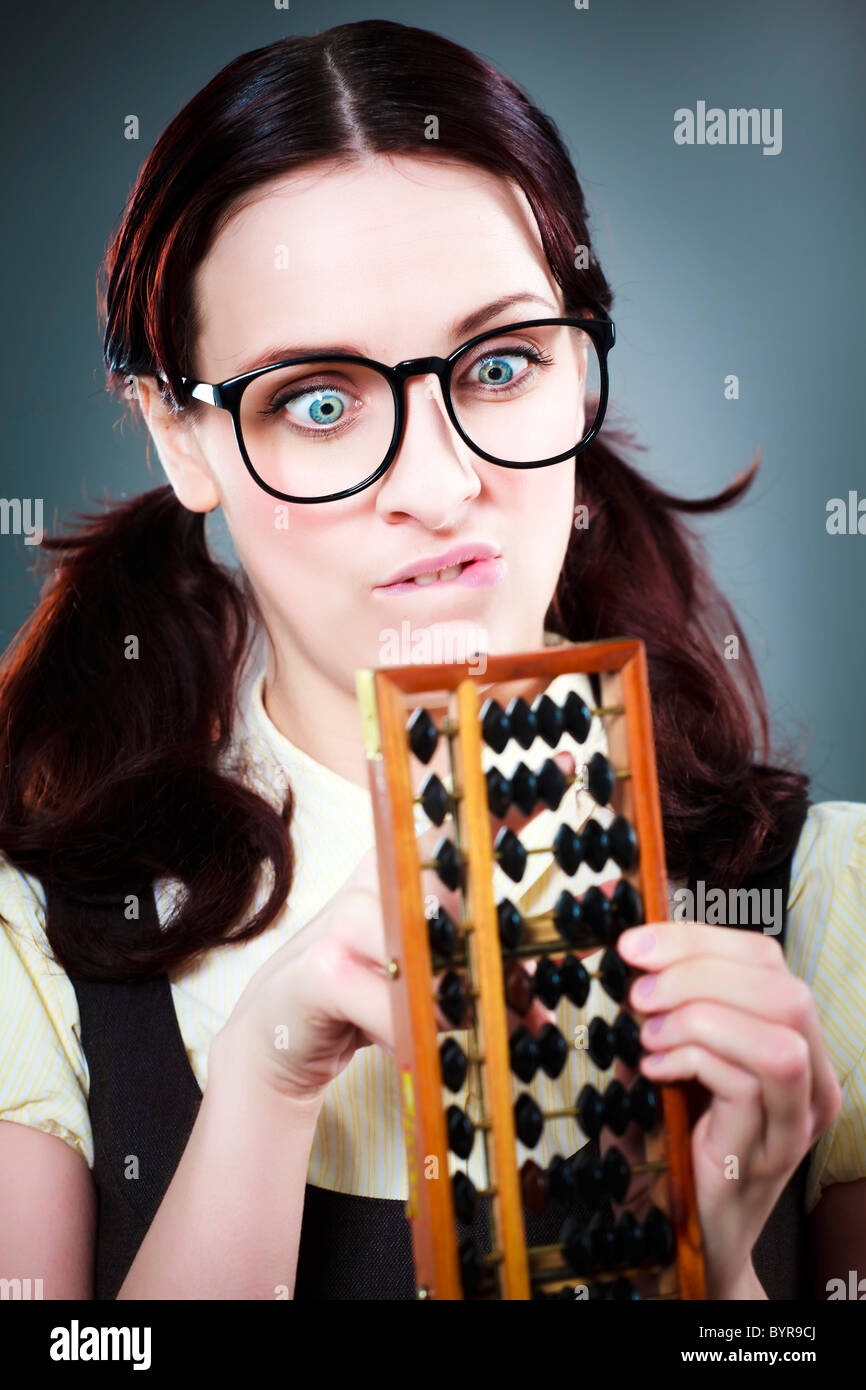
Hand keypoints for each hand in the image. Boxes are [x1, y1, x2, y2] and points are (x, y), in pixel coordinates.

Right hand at [212, 751, 572, 1105]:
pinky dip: (420, 1030)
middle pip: (456, 886)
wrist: (276, 1030)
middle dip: (499, 938)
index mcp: (402, 865)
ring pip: (429, 949)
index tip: (570, 761)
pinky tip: (423, 1046)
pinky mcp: (323, 968)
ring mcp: (346, 919)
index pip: (463, 824)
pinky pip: (393, 998)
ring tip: (487, 1034)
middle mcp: (376, 877)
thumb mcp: (421, 965)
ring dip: (461, 1001)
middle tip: (533, 990)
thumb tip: (541, 992)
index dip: (515, 797)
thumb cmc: (360, 991)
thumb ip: (474, 966)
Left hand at [615, 922, 842, 1297]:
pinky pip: (746, 1089)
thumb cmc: (675, 1139)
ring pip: (779, 1041)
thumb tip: (627, 946)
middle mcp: (812, 1080)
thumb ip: (663, 1006)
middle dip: (699, 972)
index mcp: (794, 1039)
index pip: (767, 960)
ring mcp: (794, 1123)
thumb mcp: (671, 1057)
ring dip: (700, 1019)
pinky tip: (654, 1070)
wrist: (682, 1233)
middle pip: (784, 992)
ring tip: (647, 1033)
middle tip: (637, 990)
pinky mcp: (764, 1156)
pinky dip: (692, 1062)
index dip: (698, 939)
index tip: (633, 943)